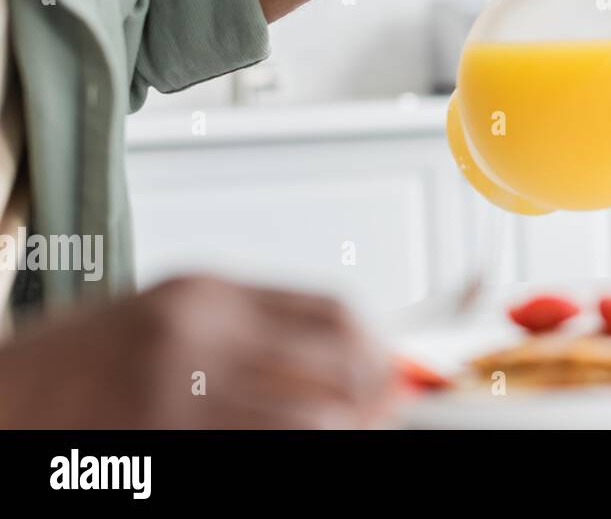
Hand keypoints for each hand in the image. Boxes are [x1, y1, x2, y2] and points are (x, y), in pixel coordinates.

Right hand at [0, 275, 397, 427]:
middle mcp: (197, 334)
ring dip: (336, 437)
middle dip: (371, 400)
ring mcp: (177, 392)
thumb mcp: (170, 328)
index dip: (377, 352)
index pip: (333, 313)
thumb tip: (347, 369)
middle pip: (338, 364)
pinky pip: (263, 455)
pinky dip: (292, 460)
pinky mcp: (161, 445)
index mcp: (206, 295)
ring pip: (312, 424)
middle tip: (376, 419)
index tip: (392, 380)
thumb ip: (254, 339)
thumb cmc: (74, 373)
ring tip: (333, 440)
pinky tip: (290, 459)